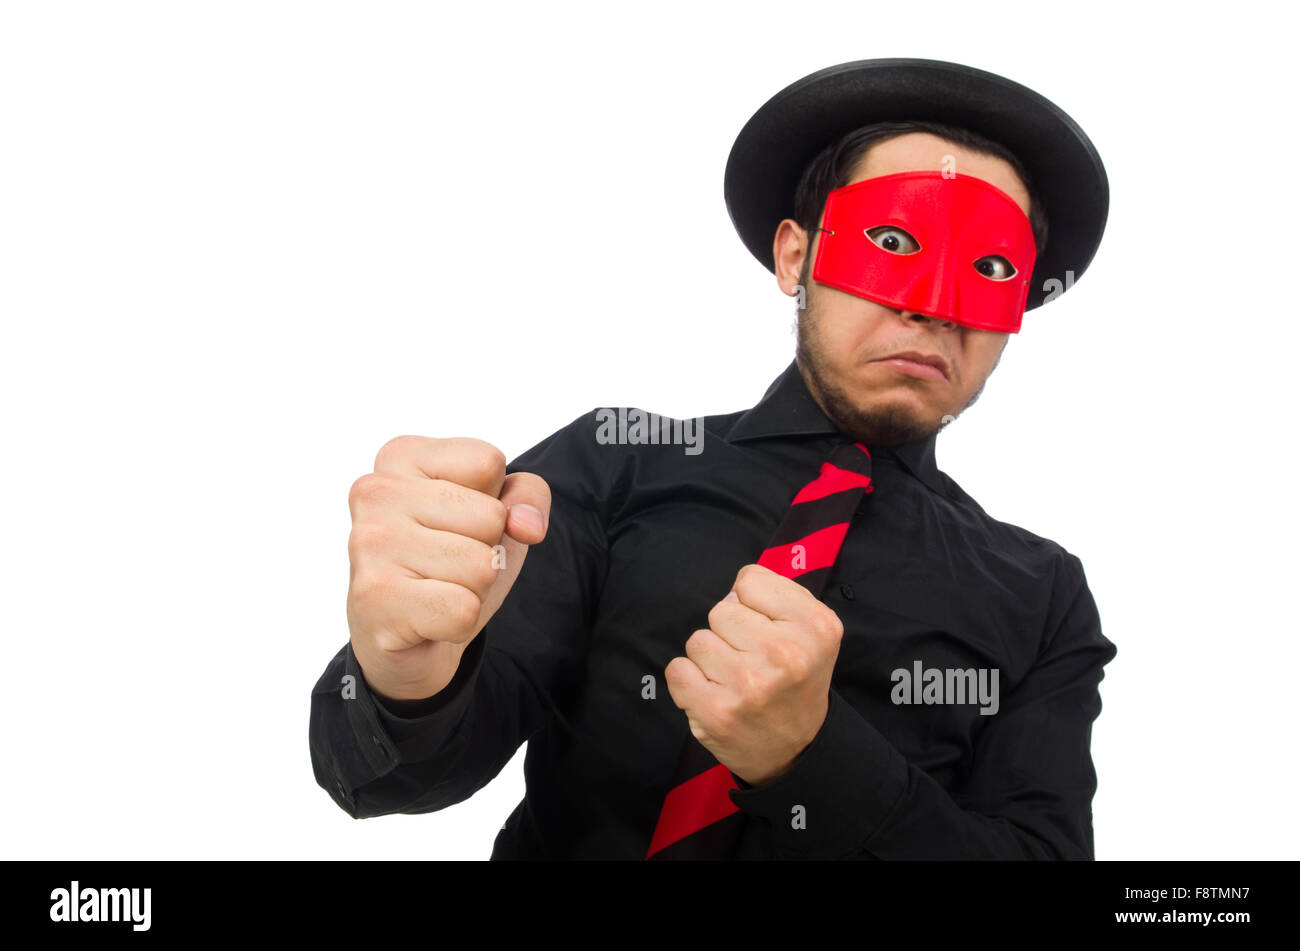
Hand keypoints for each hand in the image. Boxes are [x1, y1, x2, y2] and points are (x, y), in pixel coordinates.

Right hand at [346, 436, 550, 700]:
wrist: (409, 638)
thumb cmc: (450, 562)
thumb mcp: (500, 514)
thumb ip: (529, 496)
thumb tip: (527, 525)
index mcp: (400, 456)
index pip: (487, 462)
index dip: (493, 502)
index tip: (458, 522)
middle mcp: (375, 491)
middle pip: (490, 517)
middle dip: (485, 550)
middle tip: (447, 564)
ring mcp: (368, 544)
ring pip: (481, 567)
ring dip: (473, 589)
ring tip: (436, 589)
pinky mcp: (374, 598)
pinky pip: (462, 610)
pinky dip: (458, 622)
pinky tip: (426, 618)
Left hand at [664, 563, 843, 785]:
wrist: (798, 750)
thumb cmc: (796, 680)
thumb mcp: (811, 628)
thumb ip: (776, 593)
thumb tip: (733, 589)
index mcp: (814, 626)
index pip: (750, 581)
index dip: (752, 604)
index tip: (766, 630)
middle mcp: (785, 654)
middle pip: (720, 610)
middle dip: (730, 632)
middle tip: (751, 660)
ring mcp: (749, 684)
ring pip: (698, 640)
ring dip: (709, 658)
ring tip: (735, 678)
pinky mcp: (717, 712)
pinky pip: (677, 670)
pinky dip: (688, 680)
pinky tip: (712, 692)